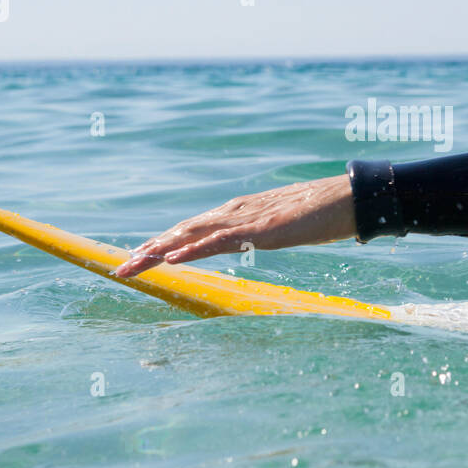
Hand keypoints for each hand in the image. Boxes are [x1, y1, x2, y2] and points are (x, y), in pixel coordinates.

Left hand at [113, 174, 356, 277]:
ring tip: (132, 264)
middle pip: (181, 231)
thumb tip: (250, 241)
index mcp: (237, 212)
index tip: (137, 257)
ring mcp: (245, 218)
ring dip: (158, 250)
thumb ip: (261, 232)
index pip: (190, 229)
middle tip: (120, 269)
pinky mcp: (259, 229)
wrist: (347, 198)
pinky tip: (173, 259)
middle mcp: (233, 212)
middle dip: (149, 250)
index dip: (161, 243)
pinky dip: (192, 249)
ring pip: (191, 235)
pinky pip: (219, 241)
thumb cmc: (320, 213)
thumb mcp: (281, 226)